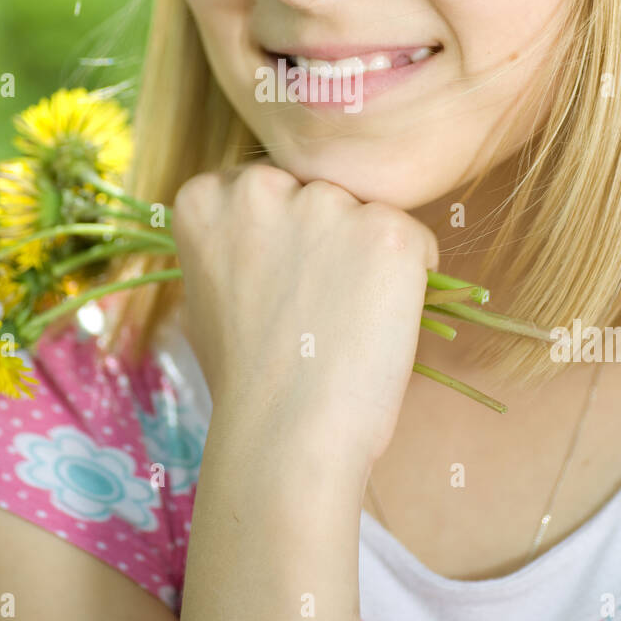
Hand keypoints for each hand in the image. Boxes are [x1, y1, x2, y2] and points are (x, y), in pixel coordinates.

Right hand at [170, 160, 438, 478]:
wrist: (285, 434)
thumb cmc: (245, 380)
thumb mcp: (205, 295)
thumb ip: (230, 243)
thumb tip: (259, 231)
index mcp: (205, 197)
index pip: (268, 187)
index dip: (284, 239)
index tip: (278, 288)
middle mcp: (260, 185)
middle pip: (318, 191)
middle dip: (327, 237)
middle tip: (316, 307)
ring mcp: (326, 203)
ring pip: (366, 213)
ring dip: (367, 257)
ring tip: (344, 321)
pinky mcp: (386, 229)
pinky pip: (415, 241)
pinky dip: (412, 280)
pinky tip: (378, 323)